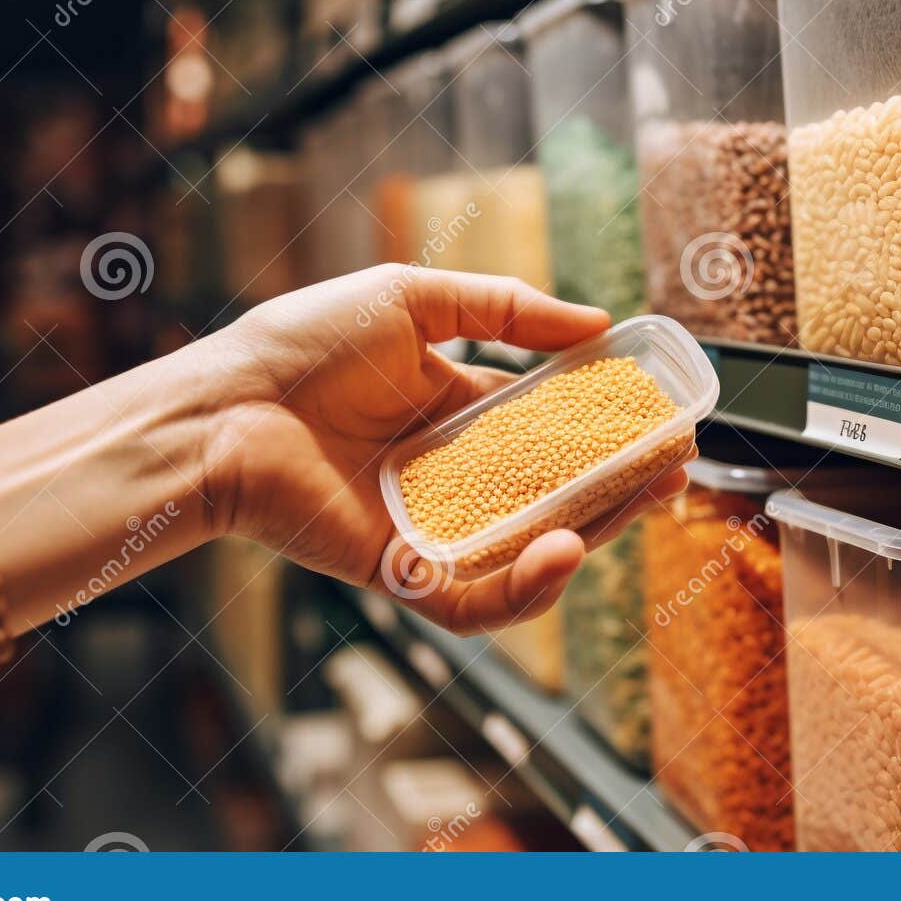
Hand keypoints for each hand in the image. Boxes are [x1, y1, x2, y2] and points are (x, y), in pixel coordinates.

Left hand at [197, 264, 689, 633]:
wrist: (224, 405)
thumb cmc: (301, 345)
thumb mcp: (413, 301)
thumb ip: (505, 310)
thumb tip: (596, 321)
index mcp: (458, 413)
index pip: (552, 429)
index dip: (609, 428)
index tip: (663, 417)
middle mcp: (453, 475)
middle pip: (557, 492)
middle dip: (623, 484)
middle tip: (676, 468)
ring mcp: (433, 527)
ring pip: (531, 548)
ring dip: (598, 532)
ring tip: (647, 501)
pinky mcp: (404, 571)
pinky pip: (475, 599)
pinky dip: (524, 589)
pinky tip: (566, 551)